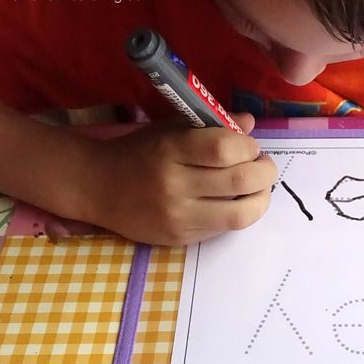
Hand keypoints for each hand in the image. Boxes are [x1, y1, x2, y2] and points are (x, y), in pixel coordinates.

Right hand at [88, 113, 276, 244]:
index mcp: (171, 150)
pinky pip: (223, 228)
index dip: (249, 146)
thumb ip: (211, 126)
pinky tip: (234, 203)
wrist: (98, 187)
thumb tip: (250, 124)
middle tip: (265, 167)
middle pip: (241, 181)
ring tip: (258, 189)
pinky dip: (238, 214)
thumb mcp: (170, 129)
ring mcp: (178, 216)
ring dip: (260, 199)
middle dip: (265, 172)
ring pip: (239, 214)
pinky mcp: (181, 238)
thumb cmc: (140, 153)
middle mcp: (174, 185)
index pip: (225, 149)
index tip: (250, 146)